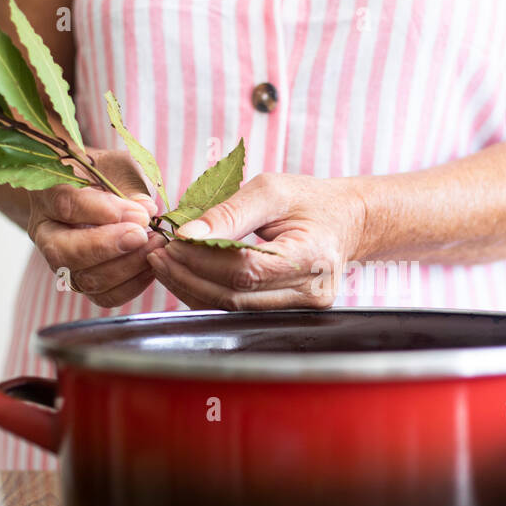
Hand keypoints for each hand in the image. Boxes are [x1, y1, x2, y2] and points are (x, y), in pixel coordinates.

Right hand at [27, 149, 167, 307]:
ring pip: (84, 279)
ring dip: (126, 267)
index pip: (65, 204)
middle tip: (142, 235)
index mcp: (46, 194)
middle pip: (63, 252)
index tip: (138, 213)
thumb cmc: (105, 174)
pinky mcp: (82, 283)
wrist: (95, 191)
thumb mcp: (117, 167)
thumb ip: (128, 185)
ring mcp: (60, 263)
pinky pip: (104, 296)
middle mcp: (45, 233)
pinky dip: (132, 286)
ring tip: (155, 246)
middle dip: (106, 247)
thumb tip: (145, 210)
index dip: (101, 211)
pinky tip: (151, 266)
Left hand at [147, 174, 366, 309]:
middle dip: (189, 275)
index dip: (203, 259)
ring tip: (166, 264)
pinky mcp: (289, 315)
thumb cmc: (310, 201)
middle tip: (159, 253)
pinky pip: (239, 310)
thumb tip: (187, 234)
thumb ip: (229, 212)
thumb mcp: (272, 190)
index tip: (172, 242)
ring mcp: (302, 309)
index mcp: (312, 256)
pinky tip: (188, 276)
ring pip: (233, 309)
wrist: (345, 222)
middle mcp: (311, 292)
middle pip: (236, 295)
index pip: (247, 267)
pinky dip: (208, 295)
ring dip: (193, 288)